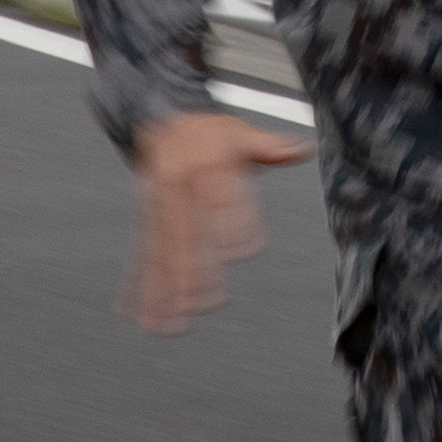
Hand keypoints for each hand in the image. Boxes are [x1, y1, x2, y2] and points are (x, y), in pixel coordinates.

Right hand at [123, 110, 314, 334]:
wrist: (163, 117)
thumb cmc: (211, 133)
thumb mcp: (240, 133)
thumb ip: (270, 147)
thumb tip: (302, 148)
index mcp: (205, 166)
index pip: (221, 197)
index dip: (231, 222)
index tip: (239, 251)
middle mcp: (177, 189)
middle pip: (185, 232)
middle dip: (191, 269)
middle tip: (200, 302)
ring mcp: (157, 209)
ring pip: (160, 253)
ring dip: (162, 291)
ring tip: (167, 325)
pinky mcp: (146, 222)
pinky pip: (142, 257)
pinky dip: (138, 287)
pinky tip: (139, 314)